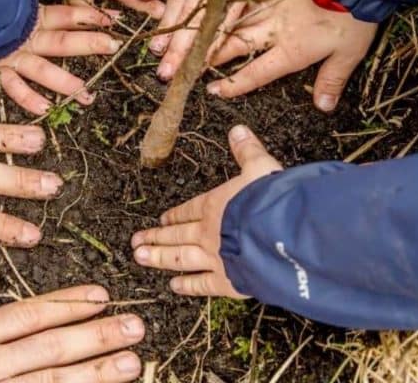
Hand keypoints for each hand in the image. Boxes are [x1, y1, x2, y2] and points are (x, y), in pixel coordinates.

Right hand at [0, 2, 124, 114]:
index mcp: (33, 17)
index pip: (67, 15)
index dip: (90, 15)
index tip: (114, 19)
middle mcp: (26, 38)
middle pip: (62, 41)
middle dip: (89, 44)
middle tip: (113, 46)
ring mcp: (13, 56)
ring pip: (43, 70)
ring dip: (66, 83)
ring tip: (87, 95)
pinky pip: (13, 88)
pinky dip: (28, 100)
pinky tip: (46, 110)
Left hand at [131, 125, 280, 296]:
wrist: (281, 236)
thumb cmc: (270, 200)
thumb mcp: (260, 167)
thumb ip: (247, 151)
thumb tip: (237, 129)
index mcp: (214, 205)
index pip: (189, 210)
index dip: (175, 214)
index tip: (161, 219)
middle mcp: (208, 232)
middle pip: (176, 235)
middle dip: (156, 237)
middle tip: (136, 242)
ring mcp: (214, 258)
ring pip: (180, 258)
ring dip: (159, 258)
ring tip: (141, 258)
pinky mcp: (227, 281)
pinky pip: (202, 285)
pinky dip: (187, 286)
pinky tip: (175, 286)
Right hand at [207, 0, 377, 111]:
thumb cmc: (352, 16)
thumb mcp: (348, 55)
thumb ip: (332, 80)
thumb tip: (323, 106)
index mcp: (290, 51)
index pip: (256, 73)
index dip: (234, 84)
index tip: (214, 91)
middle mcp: (273, 29)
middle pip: (235, 45)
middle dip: (211, 55)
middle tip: (190, 62)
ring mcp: (271, 4)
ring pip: (235, 19)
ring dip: (214, 28)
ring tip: (194, 34)